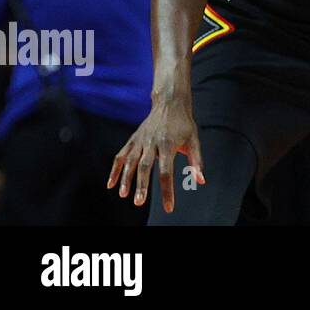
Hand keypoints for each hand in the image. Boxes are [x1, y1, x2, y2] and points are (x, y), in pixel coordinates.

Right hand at [108, 94, 203, 211]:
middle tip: (139, 203)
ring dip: (125, 179)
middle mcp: (152, 143)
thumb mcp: (194, 140)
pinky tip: (110, 185)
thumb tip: (200, 182)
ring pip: (130, 162)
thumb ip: (196, 161)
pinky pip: (121, 156)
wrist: (169, 103)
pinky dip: (115, 170)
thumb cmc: (184, 124)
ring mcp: (140, 141)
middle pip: (145, 167)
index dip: (167, 190)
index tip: (168, 207)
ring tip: (123, 195)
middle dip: (142, 185)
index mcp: (168, 144)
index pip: (166, 172)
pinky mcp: (132, 140)